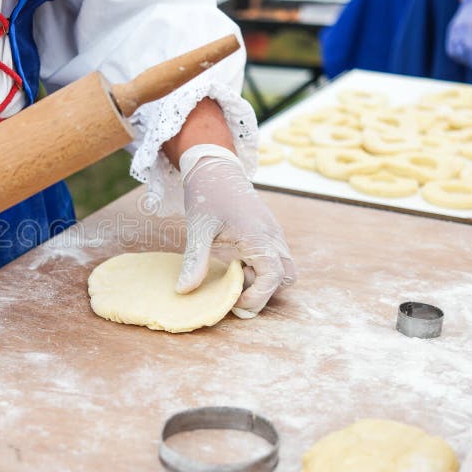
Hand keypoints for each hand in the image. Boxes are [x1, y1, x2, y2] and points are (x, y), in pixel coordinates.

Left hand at [177, 145, 295, 317]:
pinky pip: (275, 258)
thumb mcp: (198, 229)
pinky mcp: (268, 233)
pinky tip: (235, 264)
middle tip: (234, 293)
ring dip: (263, 280)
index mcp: (258, 236)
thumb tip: (184, 290)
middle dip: (265, 292)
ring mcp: (273, 234)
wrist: (216, 169)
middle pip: (286, 276)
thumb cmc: (207, 195)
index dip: (258, 296)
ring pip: (283, 268)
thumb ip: (195, 261)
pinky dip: (260, 269)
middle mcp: (272, 236)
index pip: (274, 276)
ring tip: (234, 276)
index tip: (235, 302)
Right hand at [446, 0, 471, 76]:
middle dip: (469, 62)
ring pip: (453, 52)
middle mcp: (456, 28)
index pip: (468, 47)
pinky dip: (458, 55)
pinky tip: (467, 57)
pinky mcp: (450, 33)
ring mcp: (451, 31)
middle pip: (459, 51)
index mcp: (468, 25)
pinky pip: (450, 48)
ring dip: (462, 60)